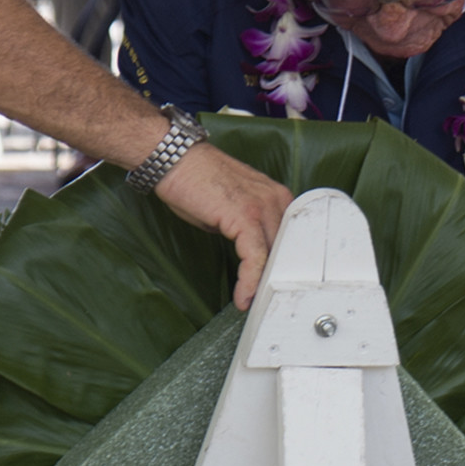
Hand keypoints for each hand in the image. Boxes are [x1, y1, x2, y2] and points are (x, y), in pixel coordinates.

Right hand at [146, 139, 291, 308]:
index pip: (290, 239)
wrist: (174, 159)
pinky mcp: (245, 216)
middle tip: (268, 304)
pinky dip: (250, 280)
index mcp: (276, 197)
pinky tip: (243, 297)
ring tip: (256, 306)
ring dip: (265, 286)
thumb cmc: (195, 181)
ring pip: (274, 255)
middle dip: (278, 279)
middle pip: (287, 249)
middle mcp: (276, 200)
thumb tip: (252, 255)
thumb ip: (247, 229)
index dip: (282, 267)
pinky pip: (255, 257)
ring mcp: (262, 206)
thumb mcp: (230, 208)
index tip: (274, 290)